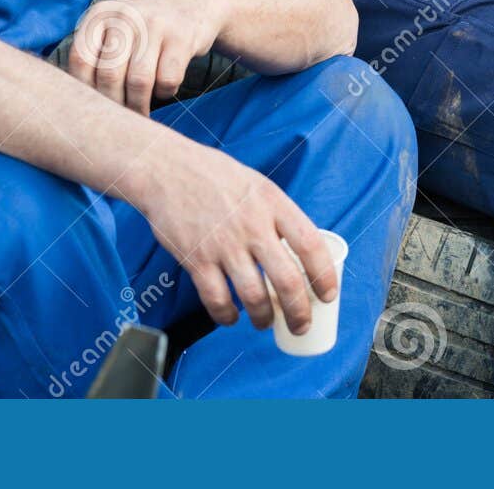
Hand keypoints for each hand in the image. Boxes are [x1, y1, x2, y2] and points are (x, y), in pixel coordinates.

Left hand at [67, 0, 225, 114]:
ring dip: (140, 105)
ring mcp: (154, 24)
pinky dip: (165, 92)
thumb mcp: (116, 28)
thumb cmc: (147, 28)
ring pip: (139, 81)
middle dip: (115, 104)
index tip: (95, 106)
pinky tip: (164, 88)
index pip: (80, 60)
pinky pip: (167, 79)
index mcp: (100, 14)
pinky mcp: (181, 37)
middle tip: (121, 117)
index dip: (84, 89)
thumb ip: (96, 55)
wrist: (196, 2)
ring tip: (141, 112)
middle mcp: (124, 15)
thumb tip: (79, 104)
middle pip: (109, 75)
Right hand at [129, 138, 338, 332]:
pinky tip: (232, 316)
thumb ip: (277, 214)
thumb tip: (300, 249)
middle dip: (299, 312)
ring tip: (265, 322)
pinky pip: (218, 300)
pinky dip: (227, 316)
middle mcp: (252, 225)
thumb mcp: (256, 184)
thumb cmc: (212, 175)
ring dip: (264, 319)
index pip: (311, 244)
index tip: (328, 294)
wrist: (165, 169)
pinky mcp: (197, 259)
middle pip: (287, 281)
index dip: (324, 276)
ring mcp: (224, 244)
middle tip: (300, 324)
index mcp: (272, 202)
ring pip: (255, 297)